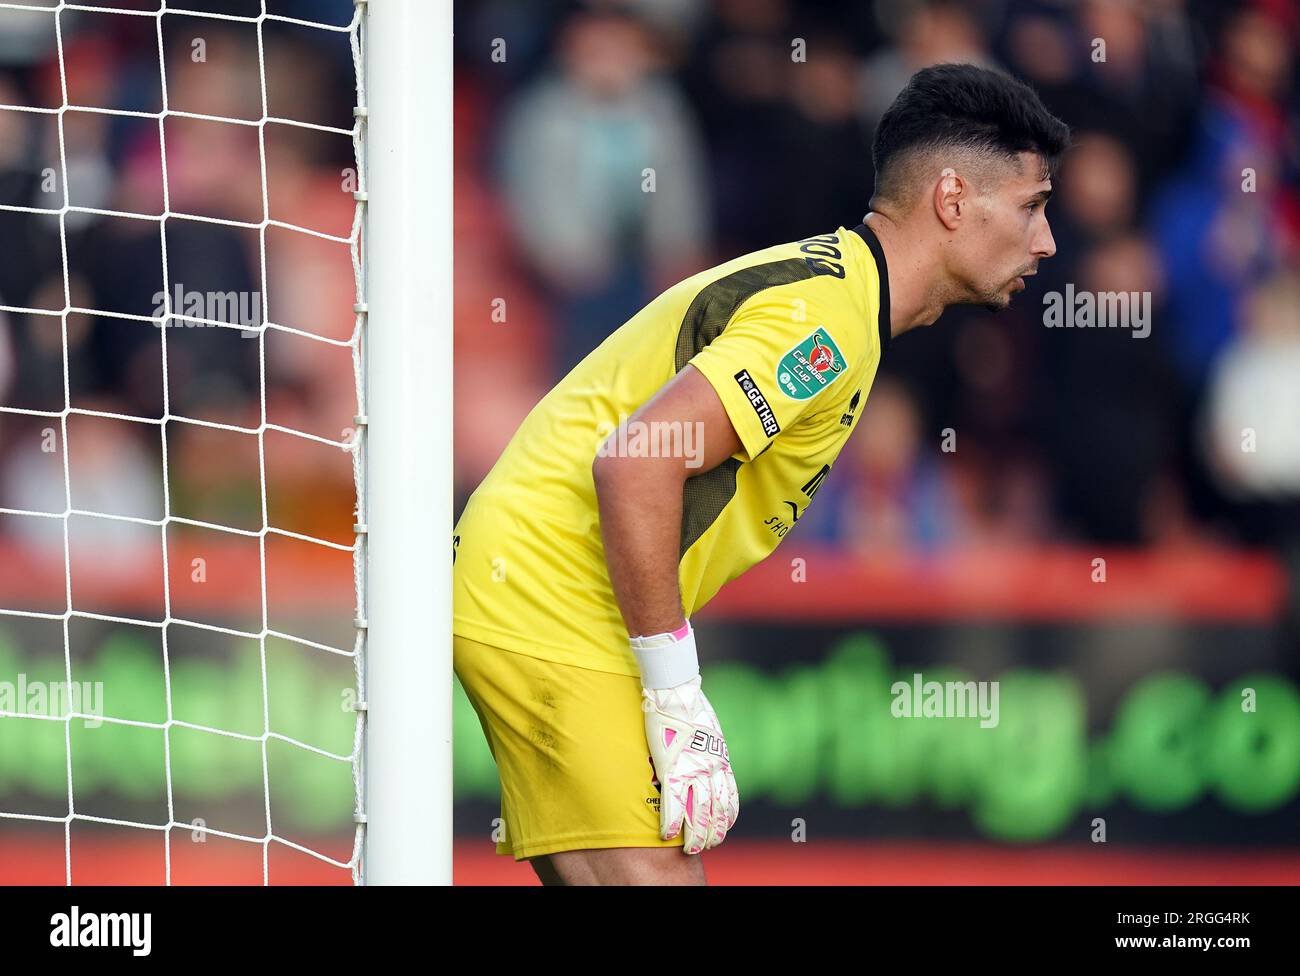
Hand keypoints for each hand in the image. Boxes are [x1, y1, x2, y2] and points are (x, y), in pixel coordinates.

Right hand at [642, 675, 738, 854]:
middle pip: (717, 812)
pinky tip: (668, 835)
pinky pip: (675, 802)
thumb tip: (705, 753)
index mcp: (720, 760)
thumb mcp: (709, 729)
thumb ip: (708, 747)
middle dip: (713, 834)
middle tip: (706, 846)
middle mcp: (712, 768)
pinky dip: (673, 822)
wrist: (677, 690)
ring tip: (690, 848)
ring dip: (696, 836)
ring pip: (700, 813)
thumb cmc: (689, 705)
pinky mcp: (673, 767)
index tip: (720, 830)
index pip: (729, 799)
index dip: (726, 819)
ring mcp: (694, 769)